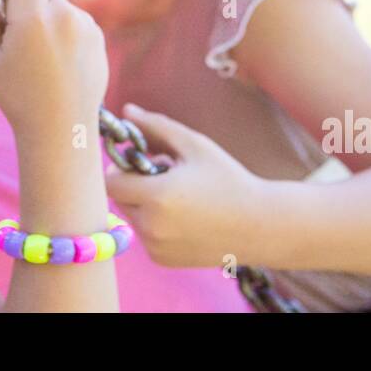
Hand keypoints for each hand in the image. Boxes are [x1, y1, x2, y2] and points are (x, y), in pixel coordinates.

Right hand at [0, 0, 107, 144]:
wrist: (62, 130)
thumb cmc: (17, 97)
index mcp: (35, 18)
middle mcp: (65, 15)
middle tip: (17, 34)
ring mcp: (87, 26)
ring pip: (59, 2)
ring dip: (47, 17)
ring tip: (39, 56)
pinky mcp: (99, 37)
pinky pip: (75, 19)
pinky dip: (64, 31)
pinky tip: (58, 62)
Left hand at [105, 104, 270, 268]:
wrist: (259, 226)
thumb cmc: (228, 180)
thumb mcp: (195, 146)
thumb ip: (156, 127)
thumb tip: (126, 111)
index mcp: (157, 197)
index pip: (111, 182)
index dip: (120, 169)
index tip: (141, 161)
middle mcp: (151, 226)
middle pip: (119, 199)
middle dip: (134, 184)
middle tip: (165, 176)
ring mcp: (155, 247)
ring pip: (131, 217)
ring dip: (144, 204)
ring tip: (178, 196)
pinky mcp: (162, 259)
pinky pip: (145, 234)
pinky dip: (154, 223)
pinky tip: (184, 217)